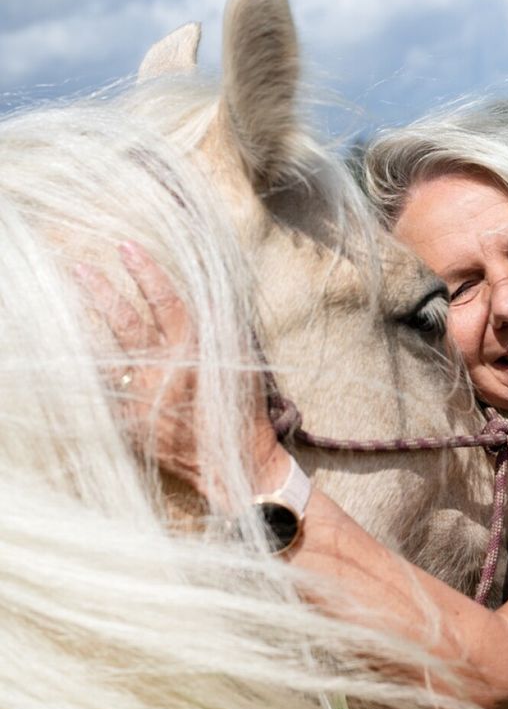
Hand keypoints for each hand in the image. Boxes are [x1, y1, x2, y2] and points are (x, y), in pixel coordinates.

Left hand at [76, 241, 281, 500]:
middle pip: (125, 323)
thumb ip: (222, 323)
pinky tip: (71, 364)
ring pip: (105, 358)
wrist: (233, 460)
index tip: (127, 248)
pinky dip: (89, 379)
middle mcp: (163, 372)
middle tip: (80, 268)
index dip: (146, 272)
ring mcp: (142, 399)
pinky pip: (102, 396)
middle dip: (101, 292)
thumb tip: (209, 283)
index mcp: (194, 351)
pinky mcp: (130, 423)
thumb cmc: (241, 407)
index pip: (165, 301)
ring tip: (65, 310)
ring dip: (86, 332)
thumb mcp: (241, 358)